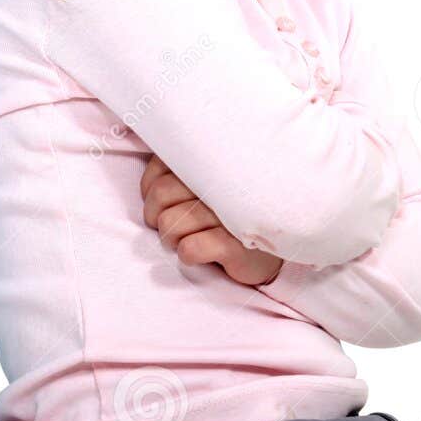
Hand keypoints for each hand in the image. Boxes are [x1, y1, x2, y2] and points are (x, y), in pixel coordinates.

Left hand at [140, 154, 284, 286]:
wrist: (270, 253)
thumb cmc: (227, 217)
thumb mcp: (203, 189)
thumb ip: (178, 175)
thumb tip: (151, 185)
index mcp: (212, 166)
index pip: (160, 166)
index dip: (150, 189)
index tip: (163, 203)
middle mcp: (223, 186)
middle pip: (161, 193)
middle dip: (157, 216)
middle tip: (171, 226)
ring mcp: (231, 215)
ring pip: (171, 222)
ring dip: (171, 238)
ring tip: (186, 239)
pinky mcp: (236, 246)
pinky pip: (190, 248)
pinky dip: (187, 254)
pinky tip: (200, 254)